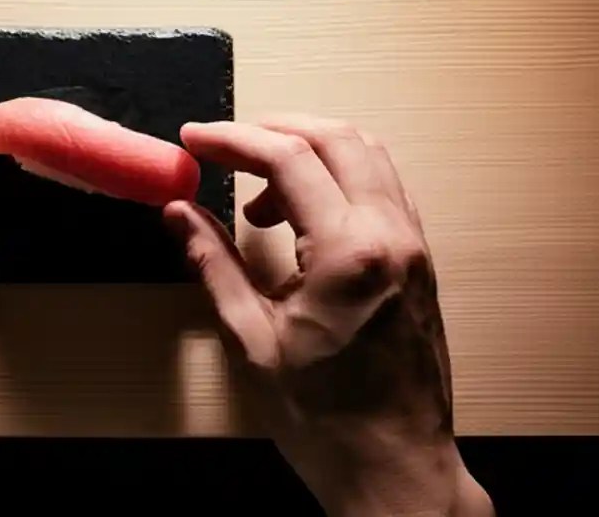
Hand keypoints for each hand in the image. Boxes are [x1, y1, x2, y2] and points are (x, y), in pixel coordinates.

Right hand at [165, 115, 492, 516]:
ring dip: (309, 152)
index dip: (233, 139)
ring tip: (259, 197)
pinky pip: (382, 189)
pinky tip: (300, 216)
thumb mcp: (253, 339)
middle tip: (224, 147)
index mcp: (350, 253)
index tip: (194, 139)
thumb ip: (214, 264)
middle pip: (337, 138)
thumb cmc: (325, 418)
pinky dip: (338, 179)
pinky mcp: (420, 261)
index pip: (289, 160)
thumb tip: (178, 213)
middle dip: (273, 130)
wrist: (396, 467)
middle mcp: (393, 236)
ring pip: (367, 155)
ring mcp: (414, 246)